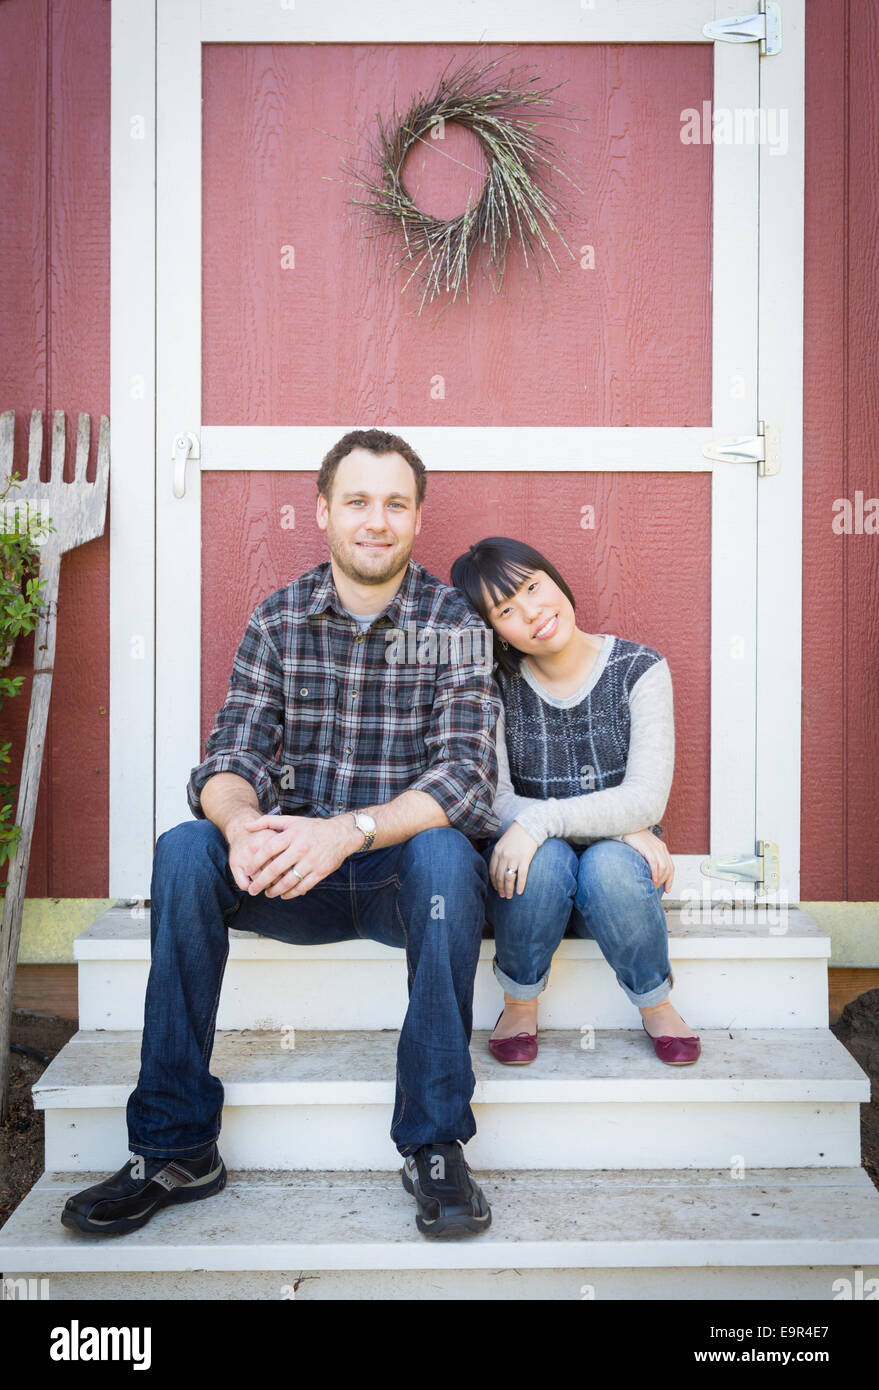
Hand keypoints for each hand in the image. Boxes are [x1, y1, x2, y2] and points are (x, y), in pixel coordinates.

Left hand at [229, 813, 357, 898]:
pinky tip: (284, 895)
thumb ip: (267, 822)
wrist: (341, 834)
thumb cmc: (312, 828)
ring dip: (275, 890)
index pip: (268, 849)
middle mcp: (301, 848)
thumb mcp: (291, 821)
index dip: (256, 862)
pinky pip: (303, 887)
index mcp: (292, 835)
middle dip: (261, 882)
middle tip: (252, 890)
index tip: (248, 871)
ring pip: (289, 881)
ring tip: (268, 894)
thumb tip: (246, 826)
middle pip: (276, 868)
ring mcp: (311, 861)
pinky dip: (292, 893)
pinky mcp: (321, 872)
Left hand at [489, 822, 539, 898]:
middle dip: (500, 888)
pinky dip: (520, 885)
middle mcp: (504, 856)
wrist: (530, 825)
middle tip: (502, 896)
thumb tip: (498, 868)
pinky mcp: (525, 859)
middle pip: (499, 877)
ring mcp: (514, 858)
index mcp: (497, 851)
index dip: (493, 882)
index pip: (492, 871)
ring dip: (508, 889)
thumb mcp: (503, 842)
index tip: (496, 888)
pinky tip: (520, 892)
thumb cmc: (517, 834)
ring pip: (509, 878)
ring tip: (509, 896)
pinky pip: (521, 876)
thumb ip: (499, 854)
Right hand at [620, 828, 674, 890]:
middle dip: (665, 881)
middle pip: (668, 869)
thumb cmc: (633, 837)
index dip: (670, 879)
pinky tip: (652, 879)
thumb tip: (649, 871)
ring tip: (653, 885)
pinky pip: (655, 864)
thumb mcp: (645, 847)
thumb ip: (650, 857)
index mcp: (662, 848)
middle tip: (657, 889)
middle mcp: (661, 848)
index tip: (667, 889)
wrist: (627, 826)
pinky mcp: (648, 849)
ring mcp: (655, 848)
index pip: (671, 867)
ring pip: (663, 868)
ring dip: (659, 879)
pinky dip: (655, 874)